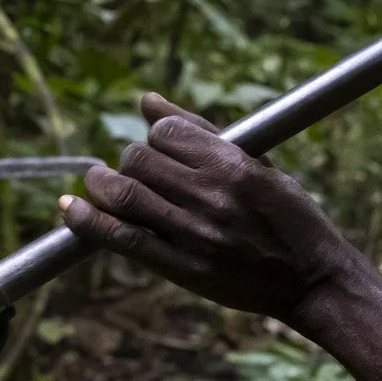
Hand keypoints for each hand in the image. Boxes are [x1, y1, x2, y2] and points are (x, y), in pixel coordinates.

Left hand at [59, 96, 365, 324]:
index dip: (154, 136)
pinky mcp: (183, 268)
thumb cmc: (289, 217)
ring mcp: (195, 234)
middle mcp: (212, 195)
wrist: (312, 279)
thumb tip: (146, 100)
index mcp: (234, 164)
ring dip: (101, 183)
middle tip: (132, 171)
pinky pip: (123, 239)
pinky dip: (88, 221)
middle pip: (139, 160)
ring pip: (125, 194)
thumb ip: (202, 131)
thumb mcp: (258, 163)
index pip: (165, 133)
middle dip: (128, 160)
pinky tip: (69, 208)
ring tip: (98, 181)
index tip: (159, 149)